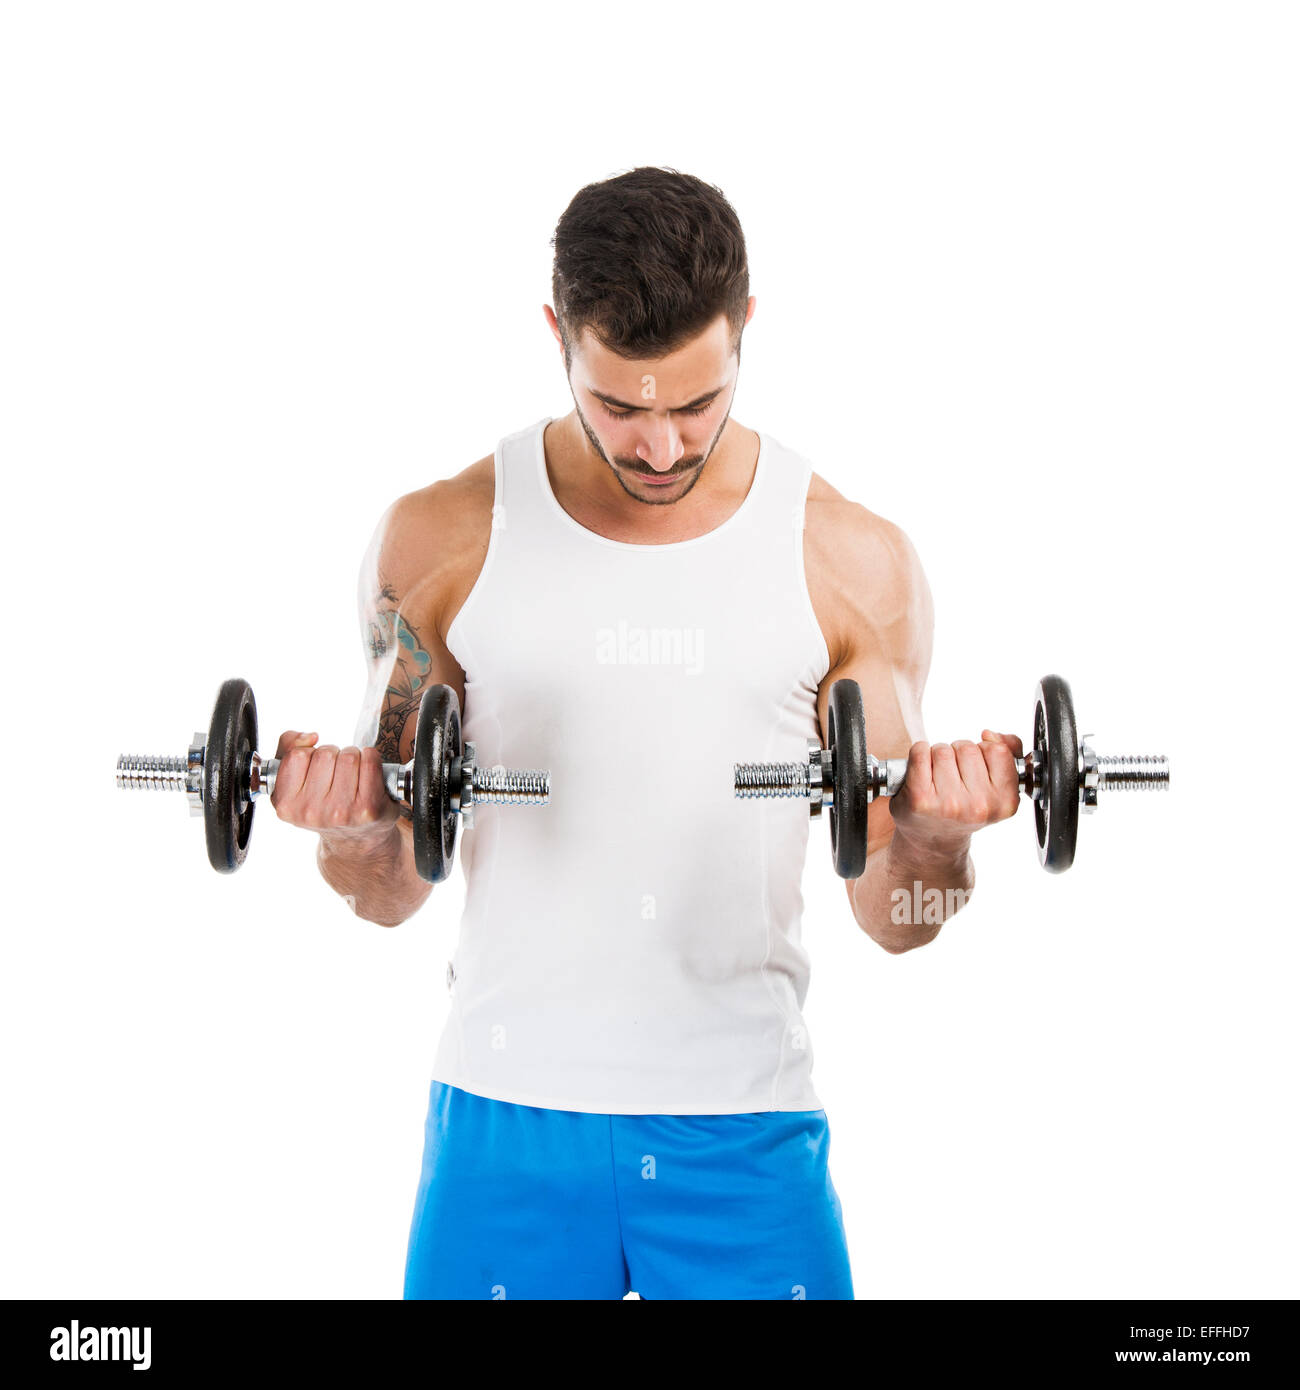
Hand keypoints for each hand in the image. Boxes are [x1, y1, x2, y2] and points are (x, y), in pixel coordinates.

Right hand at [269, 730, 399, 843]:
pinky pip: (371, 760)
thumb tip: (309, 737)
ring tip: (352, 775)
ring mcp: (341, 811)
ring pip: (349, 755)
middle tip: (337, 774)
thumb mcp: (293, 781)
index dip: (310, 754)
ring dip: (353, 756)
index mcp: (287, 805)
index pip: (297, 755)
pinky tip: (368, 775)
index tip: (316, 767)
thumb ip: (288, 748)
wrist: (356, 840)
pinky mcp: (368, 807)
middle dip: (334, 755)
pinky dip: (372, 759)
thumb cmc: (324, 804)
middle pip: (325, 753)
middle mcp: (312, 811)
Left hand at [888, 730, 1023, 859]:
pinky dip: (918, 755)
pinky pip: (919, 752)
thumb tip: (991, 735)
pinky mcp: (920, 798)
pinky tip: (922, 774)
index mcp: (1005, 802)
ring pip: (943, 749)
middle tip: (955, 776)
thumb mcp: (997, 787)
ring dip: (938, 756)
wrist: (933, 840)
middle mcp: (979, 806)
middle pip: (967, 748)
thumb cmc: (963, 809)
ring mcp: (949, 803)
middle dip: (958, 754)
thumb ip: (1008, 753)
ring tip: (938, 778)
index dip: (983, 751)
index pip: (997, 751)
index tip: (977, 766)